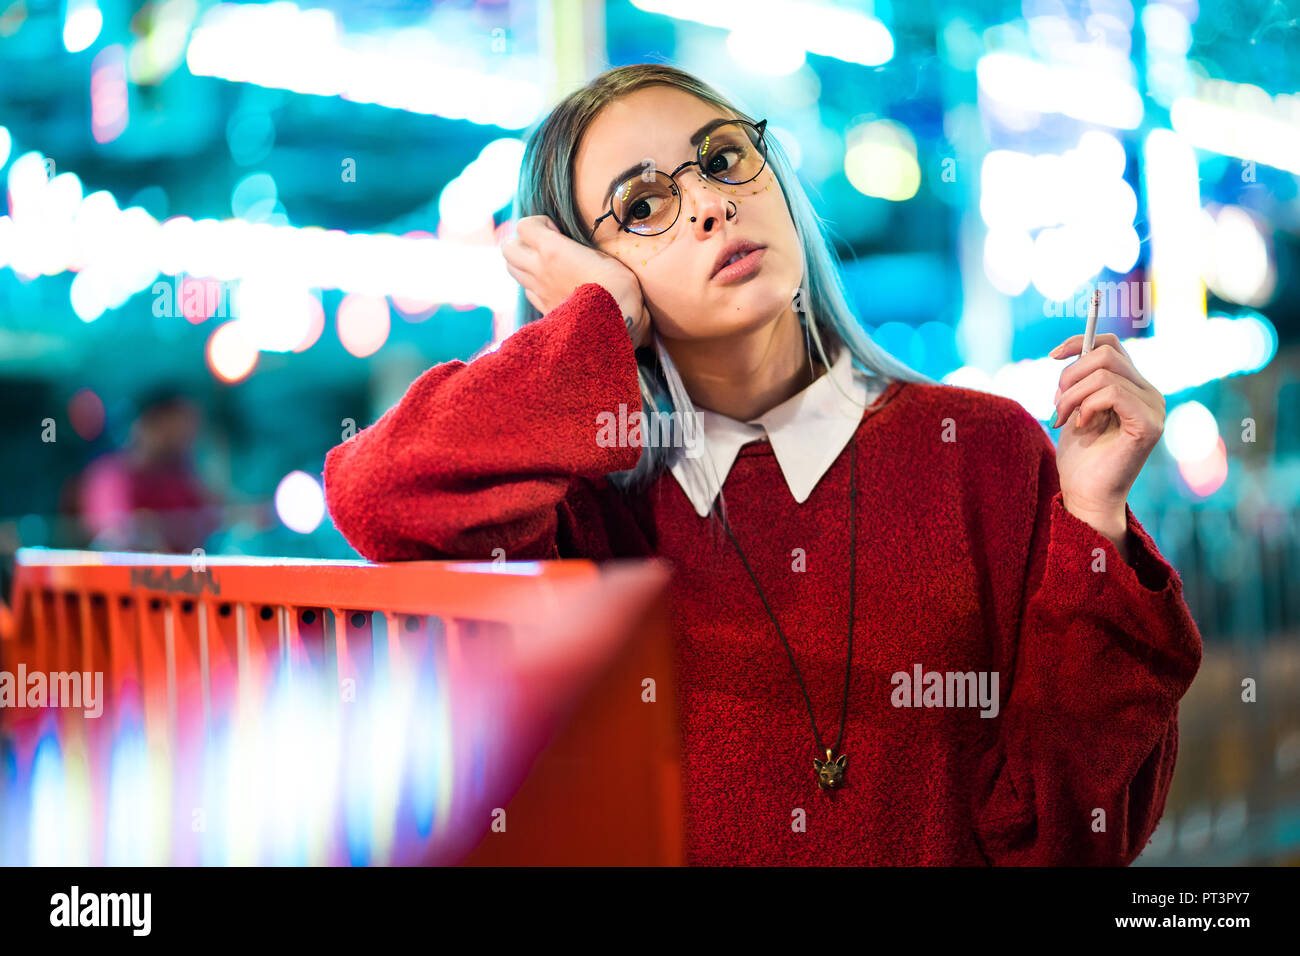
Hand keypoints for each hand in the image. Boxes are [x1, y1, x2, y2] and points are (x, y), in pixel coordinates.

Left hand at [502, 215, 652, 347]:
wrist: (618, 321)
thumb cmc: (617, 285)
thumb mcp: (601, 255)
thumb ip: (576, 248)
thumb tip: (566, 246)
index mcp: (552, 250)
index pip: (524, 226)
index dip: (539, 224)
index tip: (557, 231)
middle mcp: (539, 270)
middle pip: (508, 249)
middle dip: (522, 244)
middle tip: (544, 247)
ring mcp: (539, 292)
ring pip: (513, 270)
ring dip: (524, 264)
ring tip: (547, 266)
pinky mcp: (544, 310)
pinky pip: (528, 292)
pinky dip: (534, 286)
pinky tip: (554, 286)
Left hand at [1049, 333, 1164, 542]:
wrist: (1086, 496)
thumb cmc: (1080, 458)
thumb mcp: (1075, 409)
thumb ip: (1081, 381)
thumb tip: (1072, 349)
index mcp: (1134, 387)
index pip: (1111, 345)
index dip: (1079, 342)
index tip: (1052, 356)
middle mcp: (1150, 393)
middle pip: (1105, 354)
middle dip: (1069, 376)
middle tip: (1057, 406)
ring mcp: (1153, 408)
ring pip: (1104, 374)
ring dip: (1071, 396)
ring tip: (1062, 419)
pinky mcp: (1149, 424)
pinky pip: (1112, 393)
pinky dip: (1087, 406)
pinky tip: (1081, 425)